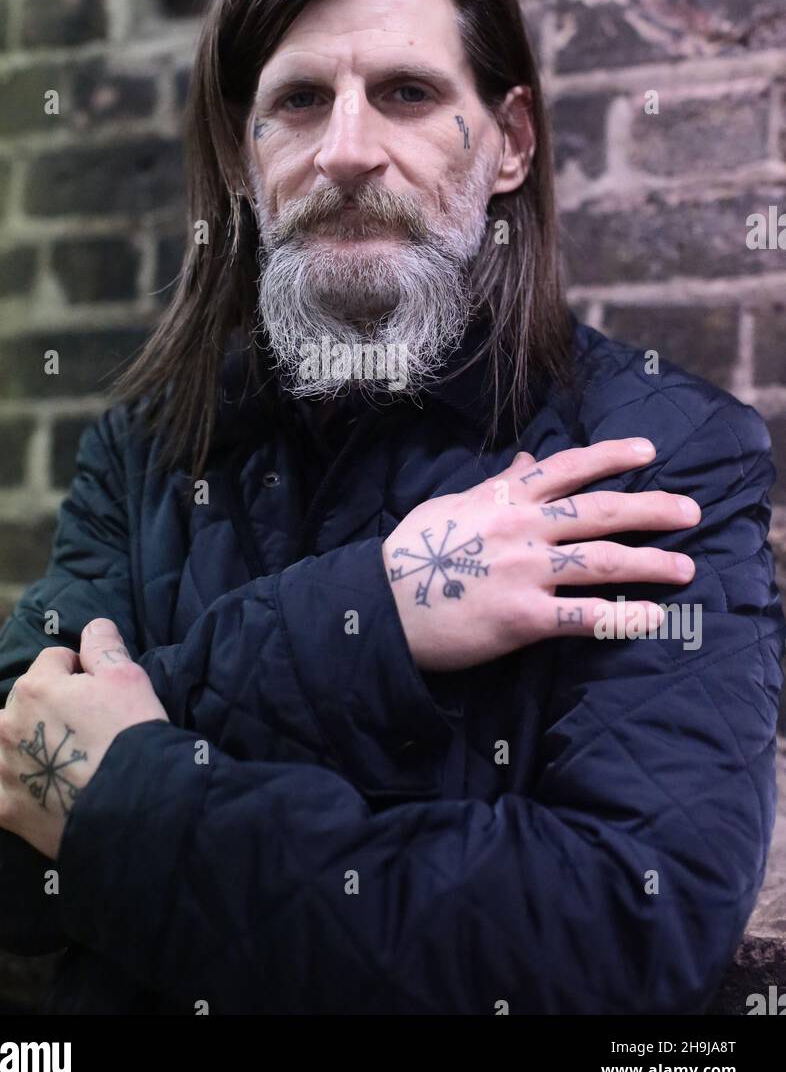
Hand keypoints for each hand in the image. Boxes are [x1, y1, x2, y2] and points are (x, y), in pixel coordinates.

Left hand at [0, 619, 167, 859]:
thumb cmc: (132, 733)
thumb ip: (104, 646)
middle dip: (48, 700)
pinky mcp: (7, 806)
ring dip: (12, 732)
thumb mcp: (127, 677)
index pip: (53, 660)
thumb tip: (94, 626)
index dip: (79, 668)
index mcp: (38, 686)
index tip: (99, 685)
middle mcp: (12, 722)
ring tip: (42, 742)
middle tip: (83, 718)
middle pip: (22, 696)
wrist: (135, 801)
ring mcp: (6, 766)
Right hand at [382, 438, 701, 670]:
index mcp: (504, 498)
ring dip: (651, 564)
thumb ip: (496, 486)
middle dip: (652, 510)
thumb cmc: (412, 554)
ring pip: (602, 562)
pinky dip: (621, 618)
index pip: (569, 468)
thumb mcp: (451, 505)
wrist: (379, 604)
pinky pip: (583, 617)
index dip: (612, 456)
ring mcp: (524, 572)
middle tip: (692, 511)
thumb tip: (526, 464)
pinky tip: (652, 619)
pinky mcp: (522, 617)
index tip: (648, 452)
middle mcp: (521, 528)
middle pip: (601, 512)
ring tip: (686, 569)